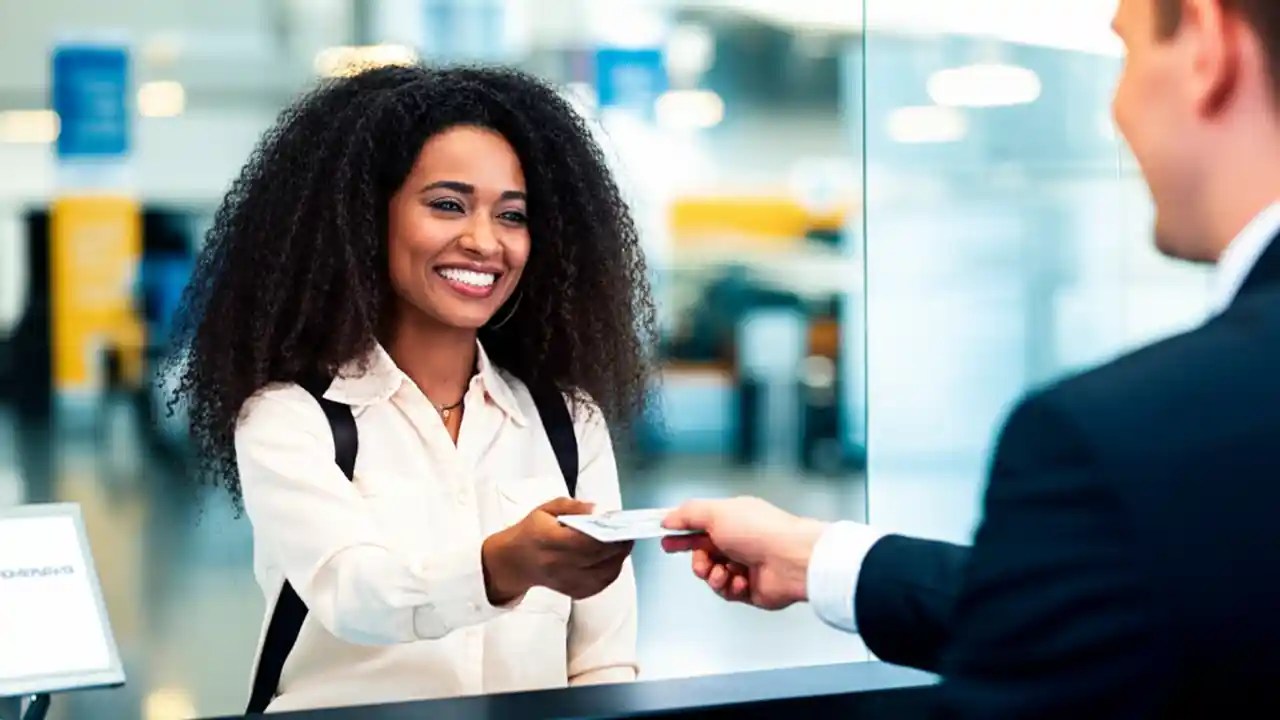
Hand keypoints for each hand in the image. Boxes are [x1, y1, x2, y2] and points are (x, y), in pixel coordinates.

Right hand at [482, 498, 633, 603]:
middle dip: (618, 546)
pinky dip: (611, 573)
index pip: (583, 540)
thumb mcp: (545, 510)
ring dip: (618, 560)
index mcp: (548, 539)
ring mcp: (565, 580)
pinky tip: (614, 561)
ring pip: (602, 574)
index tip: (619, 525)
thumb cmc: (530, 533)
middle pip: (597, 557)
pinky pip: (598, 585)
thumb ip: (572, 506)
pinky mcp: (571, 591)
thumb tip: (597, 509)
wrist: (513, 562)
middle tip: (628, 534)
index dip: (605, 534)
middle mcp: (557, 563)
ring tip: (624, 546)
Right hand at [661, 497, 826, 610]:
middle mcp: (739, 542)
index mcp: (733, 520)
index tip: (666, 539)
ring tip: (723, 573)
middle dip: (699, 561)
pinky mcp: (750, 589)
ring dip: (713, 576)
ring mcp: (745, 566)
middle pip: (703, 554)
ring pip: (712, 576)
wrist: (791, 560)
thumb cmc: (762, 531)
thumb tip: (668, 518)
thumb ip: (688, 514)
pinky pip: (727, 591)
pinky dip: (730, 587)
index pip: (700, 526)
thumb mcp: (716, 513)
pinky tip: (741, 581)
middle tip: (702, 563)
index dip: (681, 534)